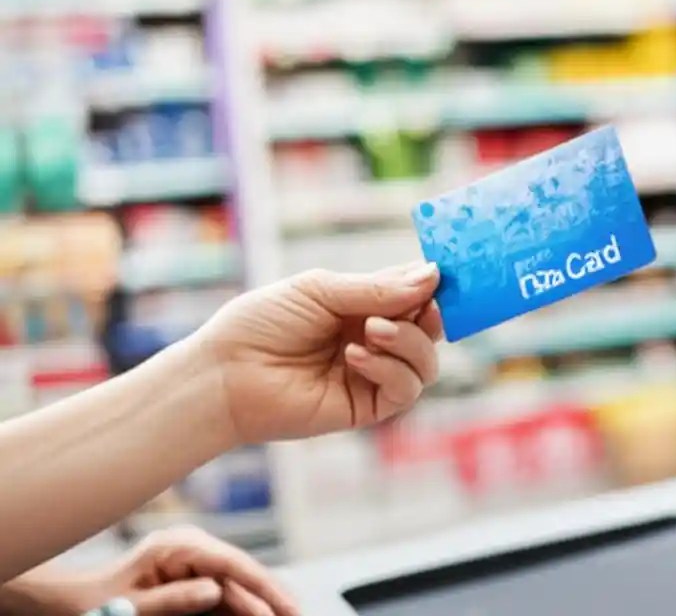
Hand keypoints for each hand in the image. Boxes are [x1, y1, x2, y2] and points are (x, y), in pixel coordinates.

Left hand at [3, 527, 296, 615]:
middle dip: (268, 598)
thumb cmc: (91, 603)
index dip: (263, 586)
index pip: (231, 563)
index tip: (286, 607)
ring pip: (238, 589)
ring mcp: (195, 566)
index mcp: (177, 546)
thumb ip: (173, 600)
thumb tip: (217, 591)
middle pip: (242, 575)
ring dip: (258, 607)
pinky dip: (242, 610)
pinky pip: (225, 598)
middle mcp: (192, 550)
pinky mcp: (194, 583)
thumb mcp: (128, 606)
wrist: (67, 604)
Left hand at [192, 262, 442, 444]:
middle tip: (415, 305)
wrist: (225, 374)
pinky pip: (404, 390)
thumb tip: (433, 276)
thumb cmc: (262, 324)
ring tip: (370, 331)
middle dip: (428, 314)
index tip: (444, 274)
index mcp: (363, 306)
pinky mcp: (366, 407)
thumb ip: (378, 288)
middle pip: (429, 328)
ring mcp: (372, 375)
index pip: (414, 293)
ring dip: (408, 341)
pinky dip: (389, 369)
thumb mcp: (321, 291)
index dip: (432, 284)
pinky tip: (356, 356)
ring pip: (425, 361)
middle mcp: (374, 339)